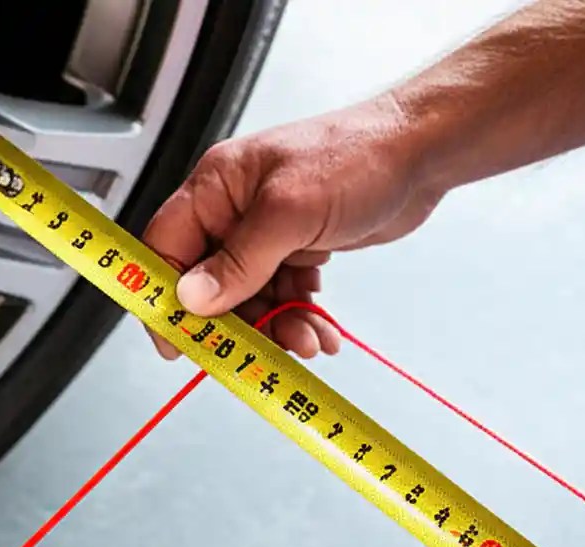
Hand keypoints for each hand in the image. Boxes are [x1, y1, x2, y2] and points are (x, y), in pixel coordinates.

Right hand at [141, 93, 442, 359]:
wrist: (422, 154)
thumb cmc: (359, 155)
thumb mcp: (290, 212)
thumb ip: (239, 260)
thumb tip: (193, 298)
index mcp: (217, 186)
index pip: (165, 247)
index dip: (163, 297)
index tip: (175, 342)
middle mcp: (236, 209)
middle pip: (209, 283)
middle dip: (235, 322)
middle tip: (252, 354)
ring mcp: (268, 230)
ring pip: (250, 297)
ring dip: (276, 326)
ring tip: (306, 340)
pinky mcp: (298, 247)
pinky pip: (284, 294)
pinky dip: (299, 315)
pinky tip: (320, 330)